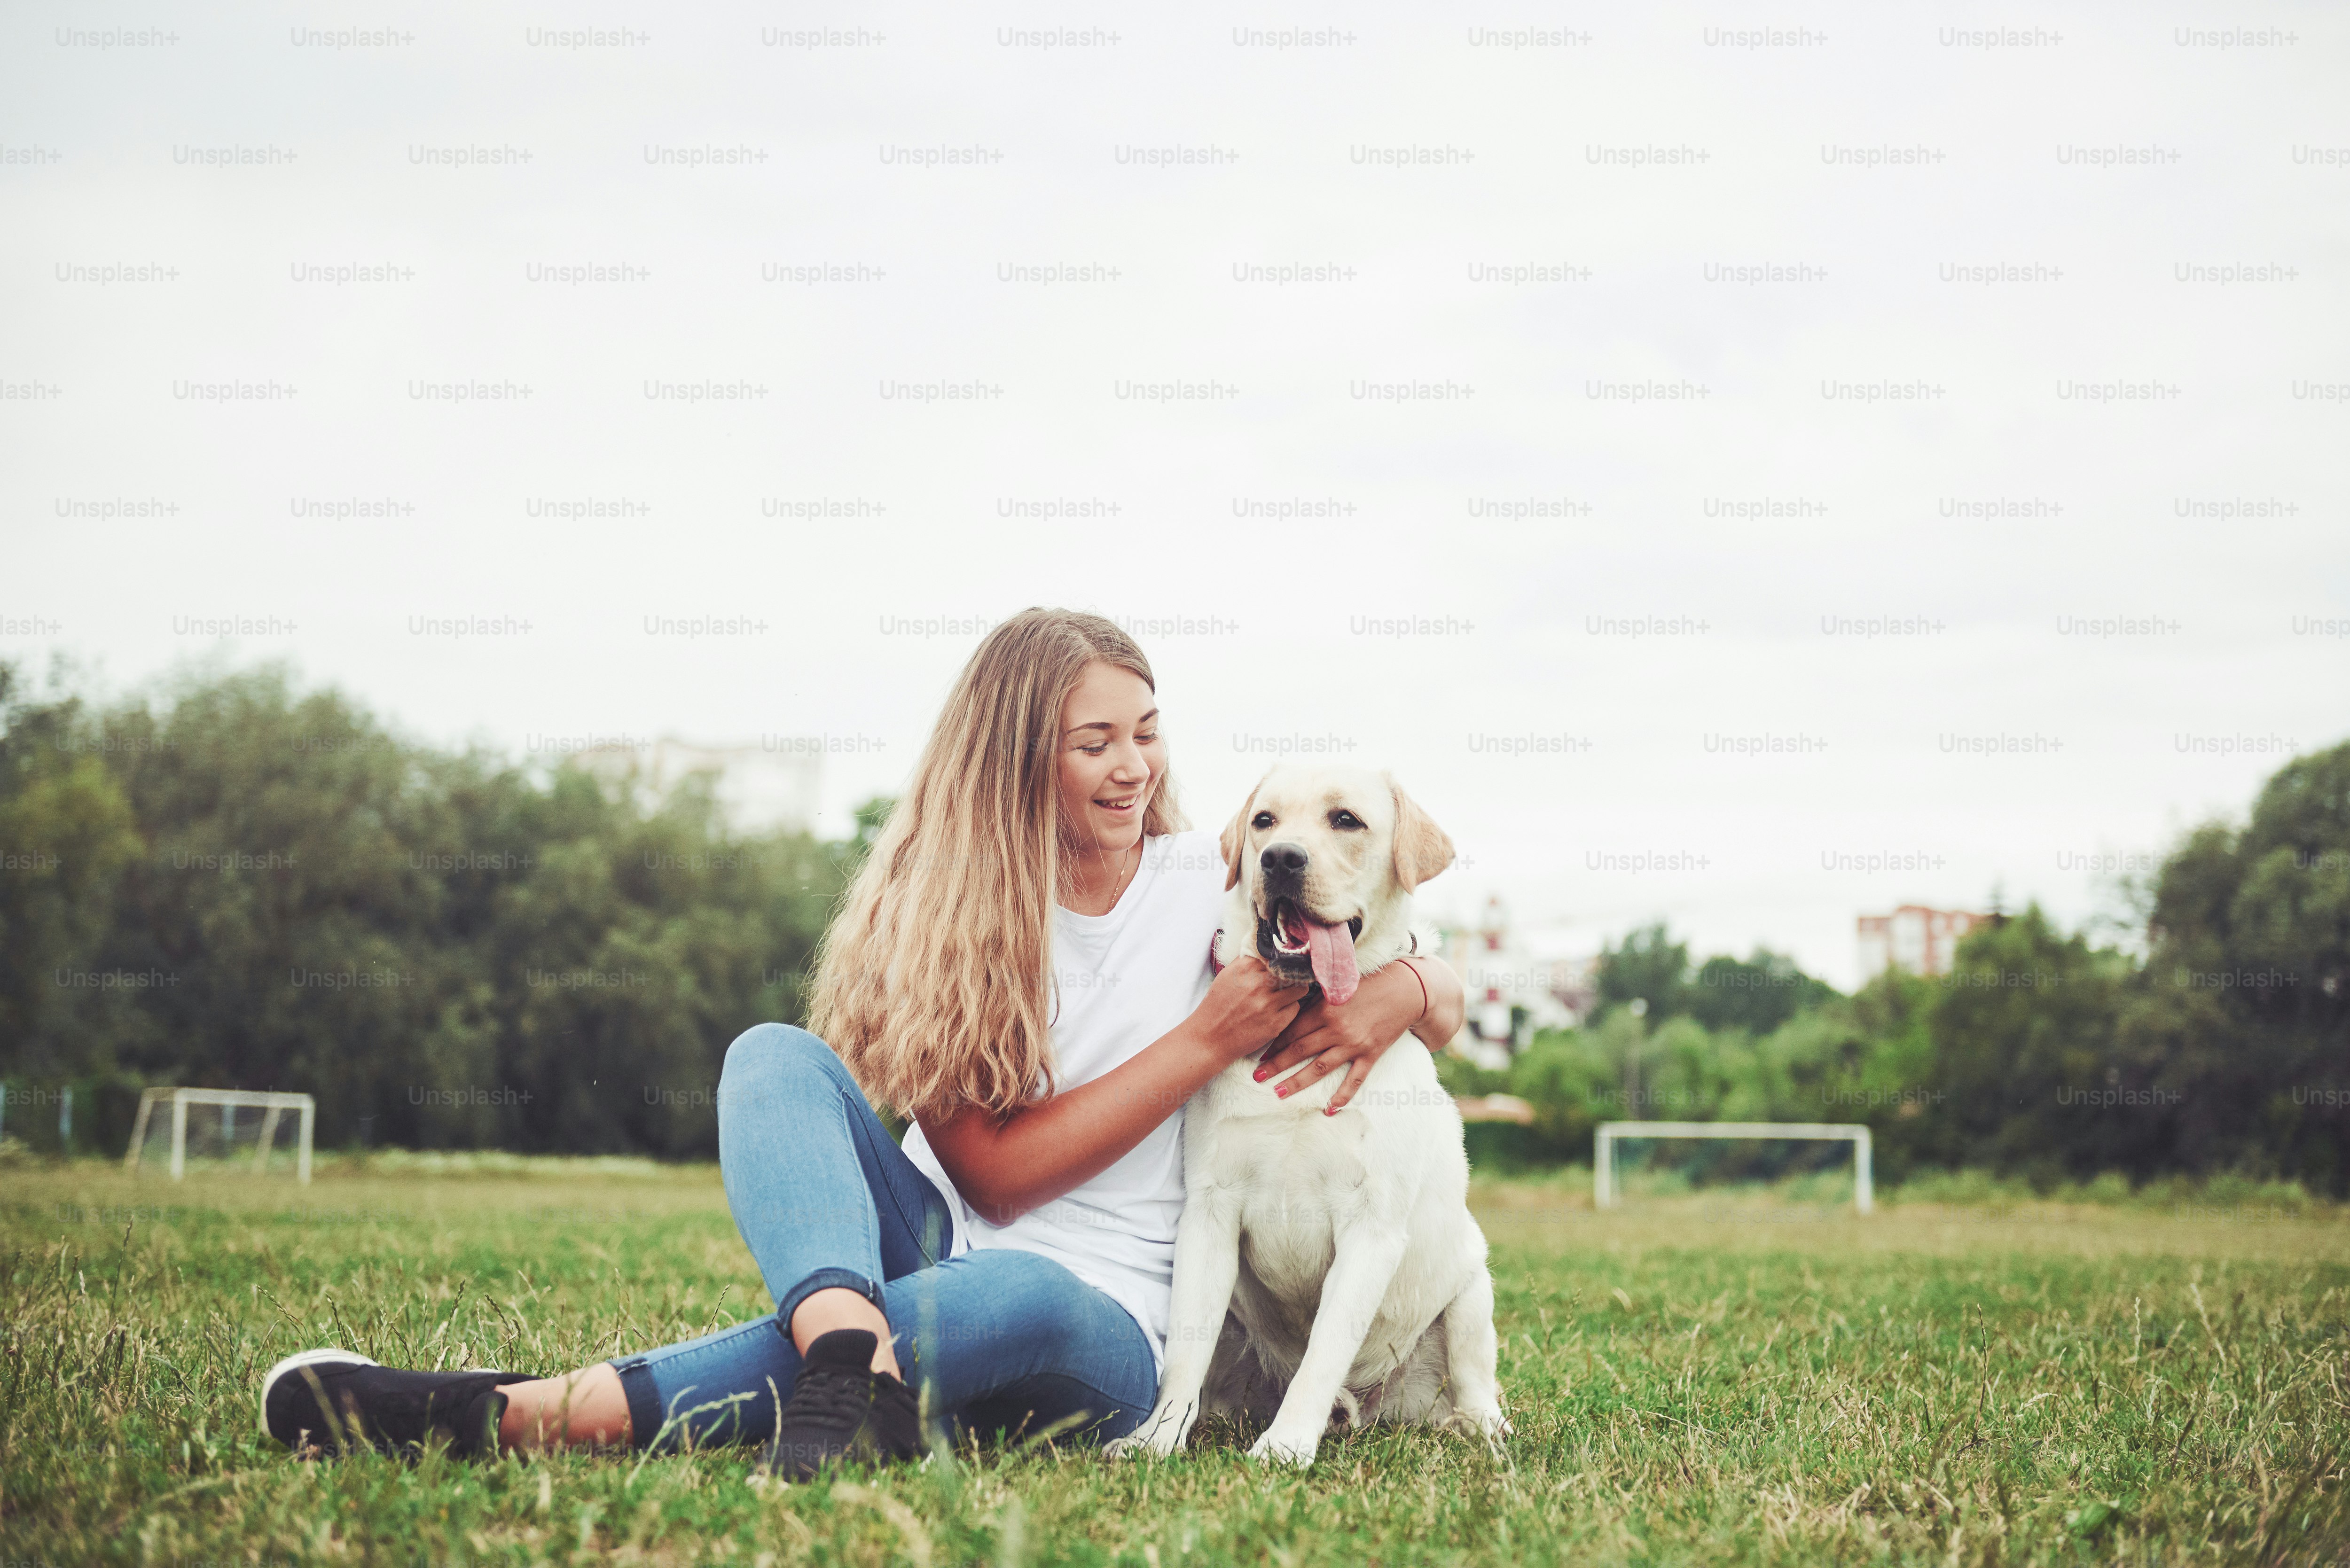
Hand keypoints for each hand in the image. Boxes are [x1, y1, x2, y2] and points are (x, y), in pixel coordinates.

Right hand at [1188, 954, 1310, 1064]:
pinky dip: (1289, 1010)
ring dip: (1294, 992)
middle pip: (1292, 970)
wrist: (1209, 1039)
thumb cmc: (1217, 1007)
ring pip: (1300, 989)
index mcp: (1245, 967)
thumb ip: (1247, 962)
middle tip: (1288, 982)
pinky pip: (1295, 1008)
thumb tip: (1267, 952)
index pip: (1277, 956)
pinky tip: (1277, 1013)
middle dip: (1291, 976)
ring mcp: (1268, 1003)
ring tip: (1285, 997)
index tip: (1281, 968)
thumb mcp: (1226, 976)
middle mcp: (1258, 983)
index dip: (1281, 963)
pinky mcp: (1275, 1023)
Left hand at [1253, 962, 1427, 1112]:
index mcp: (1325, 1008)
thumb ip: (1315, 999)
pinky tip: (1329, 1109)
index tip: (1258, 1054)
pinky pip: (1354, 1079)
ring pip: (1320, 1068)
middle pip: (1299, 1051)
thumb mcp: (1339, 985)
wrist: (1406, 990)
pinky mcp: (1371, 1054)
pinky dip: (1342, 1096)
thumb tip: (1289, 1006)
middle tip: (1256, 1078)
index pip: (1292, 1030)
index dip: (1273, 1043)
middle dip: (1276, 1065)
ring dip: (1297, 1082)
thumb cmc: (1370, 982)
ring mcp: (1354, 1044)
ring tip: (1278, 1094)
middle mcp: (1336, 1028)